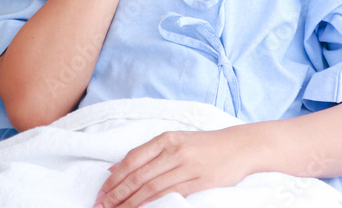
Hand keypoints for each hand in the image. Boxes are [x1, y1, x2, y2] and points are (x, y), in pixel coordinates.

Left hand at [93, 128, 256, 207]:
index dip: (113, 179)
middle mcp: (176, 151)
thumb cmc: (207, 144)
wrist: (241, 146)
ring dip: (130, 203)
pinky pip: (171, 195)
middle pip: (139, 176)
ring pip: (152, 188)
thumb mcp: (177, 140)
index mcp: (167, 139)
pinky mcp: (201, 182)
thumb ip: (149, 153)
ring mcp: (189, 167)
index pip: (132, 160)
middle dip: (116, 194)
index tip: (100, 194)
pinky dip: (153, 205)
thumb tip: (116, 168)